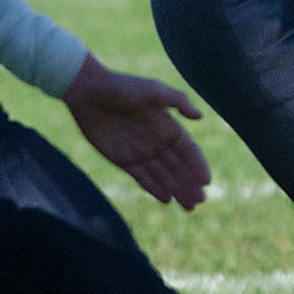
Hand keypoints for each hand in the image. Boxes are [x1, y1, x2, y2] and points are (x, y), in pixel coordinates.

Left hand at [62, 58, 211, 209]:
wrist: (88, 92)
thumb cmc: (121, 86)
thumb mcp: (153, 90)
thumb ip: (178, 101)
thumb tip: (200, 117)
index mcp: (168, 125)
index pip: (188, 150)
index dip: (198, 165)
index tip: (206, 181)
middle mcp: (157, 140)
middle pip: (179, 167)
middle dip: (190, 184)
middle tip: (200, 201)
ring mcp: (140, 151)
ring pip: (163, 176)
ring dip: (177, 190)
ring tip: (189, 207)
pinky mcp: (123, 160)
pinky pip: (142, 178)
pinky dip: (154, 188)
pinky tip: (166, 199)